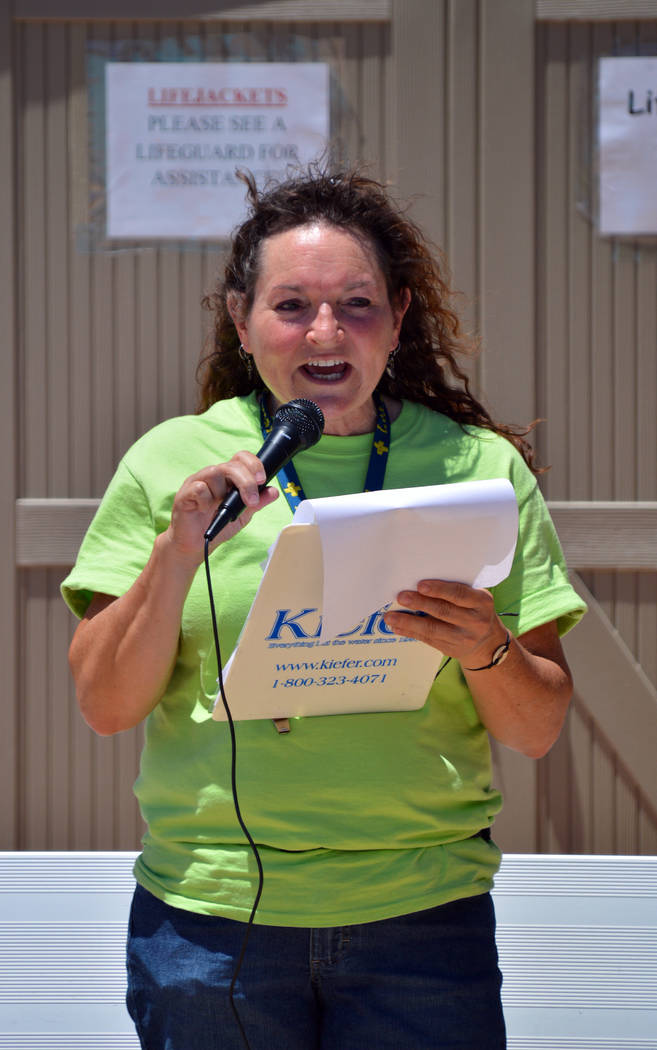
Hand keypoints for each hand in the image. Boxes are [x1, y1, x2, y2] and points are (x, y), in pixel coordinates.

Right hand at [165, 451, 278, 564]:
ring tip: (220, 508)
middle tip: (251, 500)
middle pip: (231, 465)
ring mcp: (197, 482)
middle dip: (245, 482)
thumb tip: (273, 491)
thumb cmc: (217, 525)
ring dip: (223, 492)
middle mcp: (213, 476)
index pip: (241, 459)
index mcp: (227, 477)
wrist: (195, 545)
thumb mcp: (243, 515)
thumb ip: (257, 502)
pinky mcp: (185, 494)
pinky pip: (198, 488)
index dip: (253, 465)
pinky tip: (205, 509)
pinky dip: (206, 499)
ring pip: (214, 472)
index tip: (262, 480)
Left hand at [383, 579, 506, 666]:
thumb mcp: (476, 599)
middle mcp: (474, 621)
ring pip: (432, 629)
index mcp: (482, 602)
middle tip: (401, 596)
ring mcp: (462, 638)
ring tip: (390, 616)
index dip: (439, 589)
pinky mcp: (451, 649)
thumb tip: (420, 583)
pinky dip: (410, 632)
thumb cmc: (476, 611)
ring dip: (409, 622)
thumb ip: (457, 591)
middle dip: (420, 603)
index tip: (420, 585)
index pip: (459, 594)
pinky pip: (427, 639)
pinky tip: (396, 627)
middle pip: (443, 611)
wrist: (489, 644)